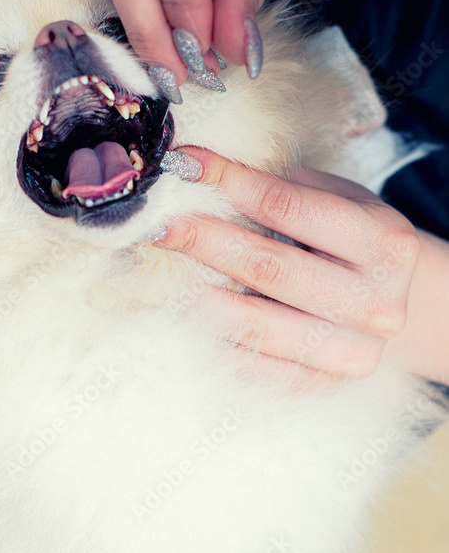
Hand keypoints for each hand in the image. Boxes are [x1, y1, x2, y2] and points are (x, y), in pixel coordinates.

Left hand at [154, 147, 419, 381]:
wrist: (391, 305)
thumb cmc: (352, 243)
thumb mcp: (337, 201)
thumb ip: (280, 186)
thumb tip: (198, 169)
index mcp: (384, 243)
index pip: (289, 207)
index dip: (231, 183)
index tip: (187, 166)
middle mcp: (376, 303)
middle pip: (268, 268)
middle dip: (205, 241)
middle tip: (161, 225)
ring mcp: (352, 352)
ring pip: (256, 325)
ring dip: (200, 298)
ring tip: (165, 276)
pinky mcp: (322, 386)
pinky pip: (254, 368)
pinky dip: (215, 342)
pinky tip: (187, 318)